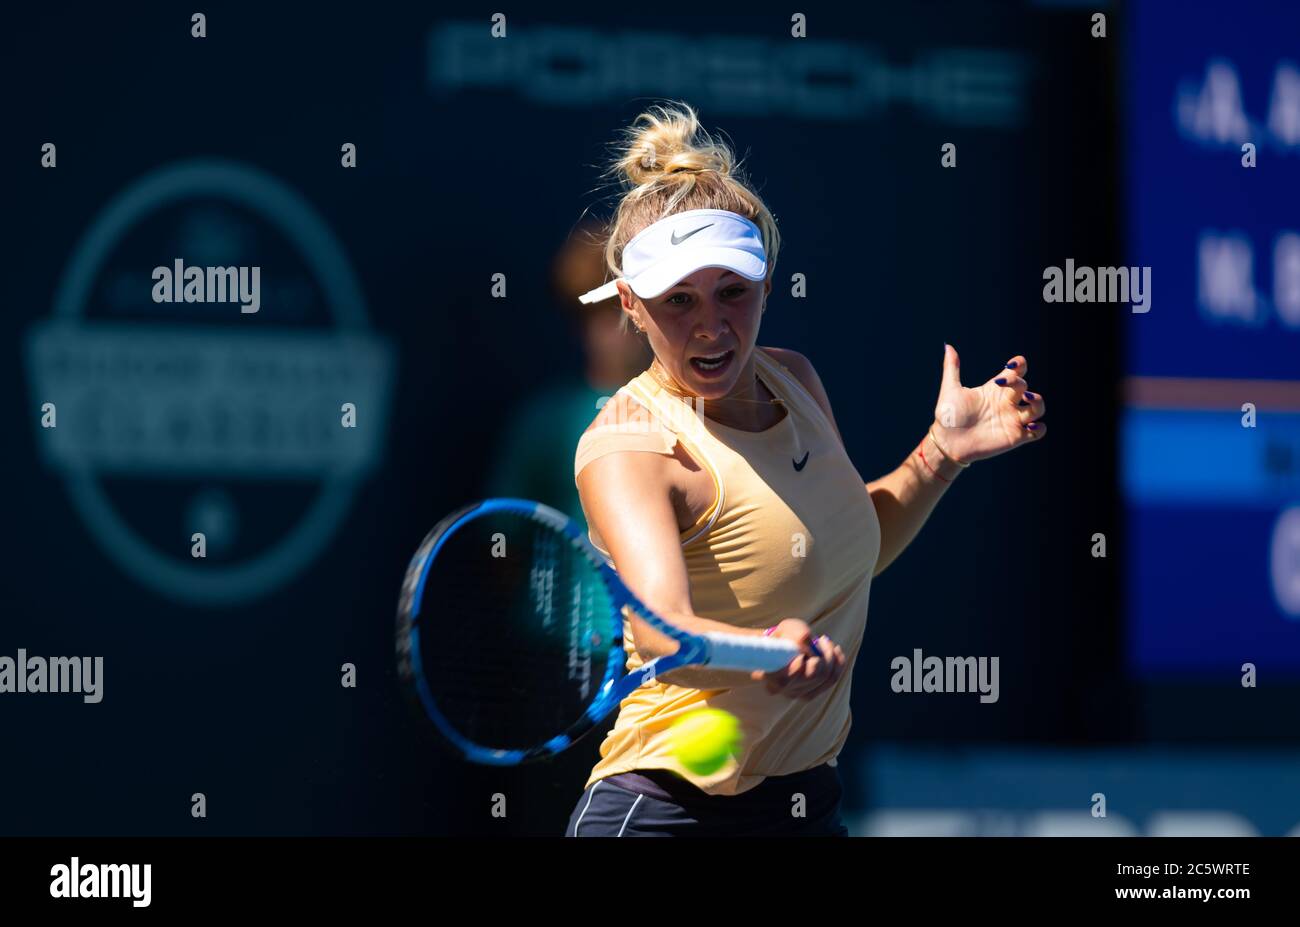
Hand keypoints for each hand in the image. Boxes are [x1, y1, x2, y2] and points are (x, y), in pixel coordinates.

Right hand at [750, 619, 846, 699]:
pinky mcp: (813, 692)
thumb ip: (799, 636)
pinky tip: (835, 650)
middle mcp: (784, 689)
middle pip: (812, 676)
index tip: (800, 656)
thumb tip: (812, 649)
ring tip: (824, 642)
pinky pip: (832, 679)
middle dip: (822, 655)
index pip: (784, 681)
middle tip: (820, 640)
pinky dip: (837, 663)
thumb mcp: (788, 628)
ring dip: (830, 656)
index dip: (796, 669)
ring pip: (825, 678)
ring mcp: (799, 693)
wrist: (783, 645)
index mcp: (770, 675)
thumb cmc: (783, 635)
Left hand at [931, 344, 1046, 463]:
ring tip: (1026, 399)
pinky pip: (1039, 432)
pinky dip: (1041, 427)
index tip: (1011, 365)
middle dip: (1018, 382)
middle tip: (1002, 384)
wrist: (947, 443)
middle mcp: (1006, 403)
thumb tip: (947, 346)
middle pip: (1025, 386)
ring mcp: (1012, 419)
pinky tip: (1030, 425)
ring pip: (1038, 406)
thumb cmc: (948, 417)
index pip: (1016, 371)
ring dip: (1037, 401)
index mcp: (994, 389)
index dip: (1019, 364)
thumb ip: (952, 368)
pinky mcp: (1016, 437)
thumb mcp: (950, 390)